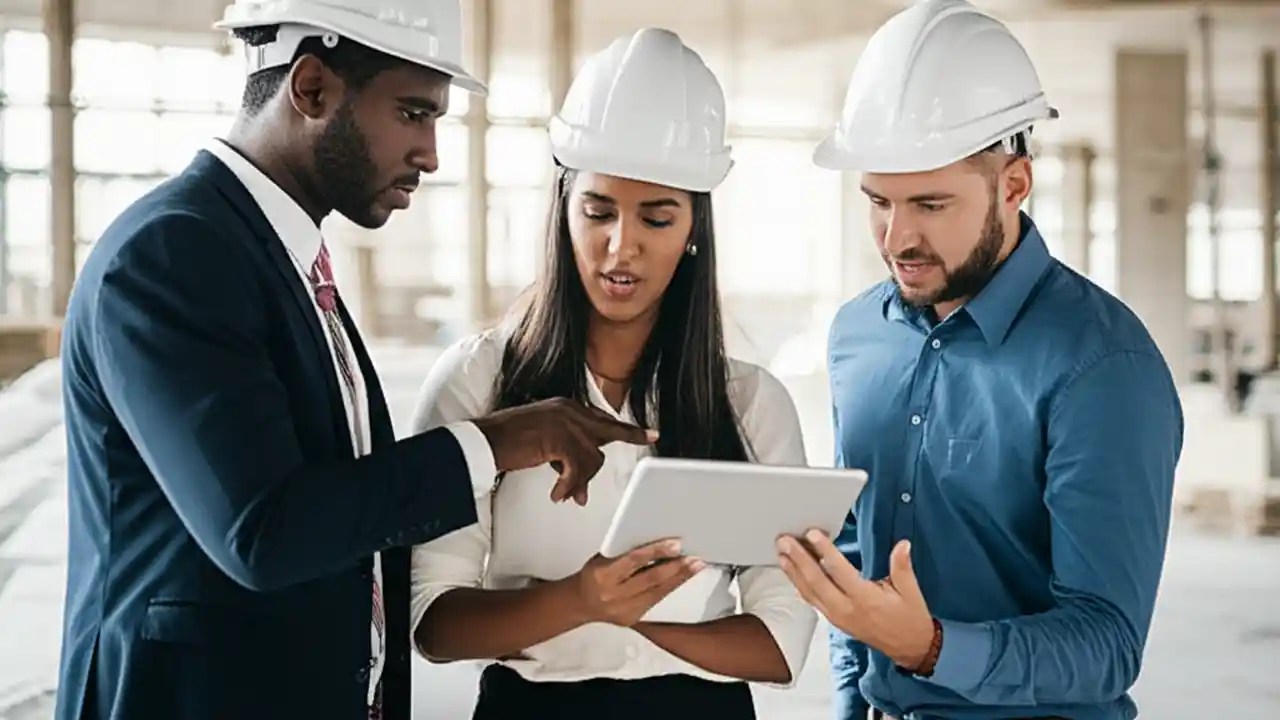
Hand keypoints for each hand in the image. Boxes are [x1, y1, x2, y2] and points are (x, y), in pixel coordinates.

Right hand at [473, 397, 656, 504]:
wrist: (483, 443)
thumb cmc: (508, 445)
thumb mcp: (544, 448)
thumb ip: (566, 461)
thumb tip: (581, 490)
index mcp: (566, 408)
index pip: (601, 419)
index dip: (625, 429)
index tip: (649, 432)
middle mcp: (568, 410)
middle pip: (607, 431)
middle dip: (630, 436)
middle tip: (651, 438)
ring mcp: (564, 422)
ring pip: (593, 457)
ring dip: (580, 481)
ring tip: (565, 494)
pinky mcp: (558, 438)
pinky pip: (577, 468)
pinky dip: (568, 485)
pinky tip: (557, 494)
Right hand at [567, 539, 703, 626]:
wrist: (582, 603)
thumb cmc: (595, 575)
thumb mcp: (603, 558)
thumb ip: (625, 552)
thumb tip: (657, 542)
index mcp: (603, 574)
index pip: (633, 560)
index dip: (656, 552)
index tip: (676, 544)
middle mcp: (613, 594)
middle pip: (650, 579)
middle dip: (675, 568)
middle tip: (694, 557)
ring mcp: (624, 610)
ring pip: (657, 593)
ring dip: (679, 578)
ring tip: (696, 566)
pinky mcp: (633, 619)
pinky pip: (656, 601)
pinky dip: (670, 588)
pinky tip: (682, 578)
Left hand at [777, 530, 934, 670]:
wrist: (910, 648)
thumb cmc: (910, 619)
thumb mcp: (911, 591)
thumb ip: (902, 567)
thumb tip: (902, 545)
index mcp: (865, 599)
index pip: (839, 571)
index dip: (824, 551)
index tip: (812, 534)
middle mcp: (847, 609)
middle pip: (816, 582)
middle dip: (798, 559)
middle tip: (785, 541)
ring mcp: (838, 617)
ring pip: (810, 592)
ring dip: (793, 571)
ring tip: (781, 552)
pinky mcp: (834, 620)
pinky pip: (812, 600)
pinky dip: (799, 584)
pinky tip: (791, 572)